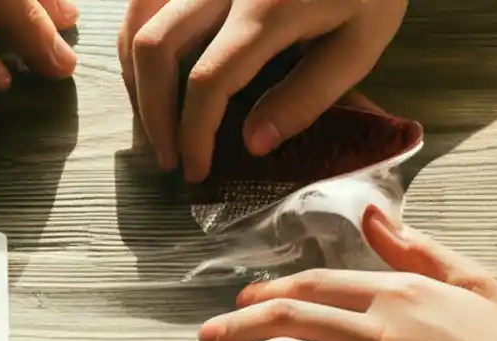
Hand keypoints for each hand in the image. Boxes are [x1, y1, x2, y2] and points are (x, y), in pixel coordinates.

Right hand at [117, 0, 406, 180]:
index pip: (208, 80)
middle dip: (152, 112)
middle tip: (168, 155)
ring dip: (136, 77)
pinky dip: (136, 39)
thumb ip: (307, 96)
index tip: (197, 169)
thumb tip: (252, 144)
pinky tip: (151, 72)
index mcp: (268, 8)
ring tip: (154, 118)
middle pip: (154, 48)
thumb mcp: (360, 43)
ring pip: (139, 21)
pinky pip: (145, 2)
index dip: (194, 133)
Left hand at [200, 206, 496, 340]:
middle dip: (233, 328)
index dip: (265, 295)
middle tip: (205, 340)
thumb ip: (420, 254)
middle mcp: (387, 336)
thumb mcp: (480, 290)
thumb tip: (371, 217)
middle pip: (287, 320)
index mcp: (404, 297)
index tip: (239, 304)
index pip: (313, 287)